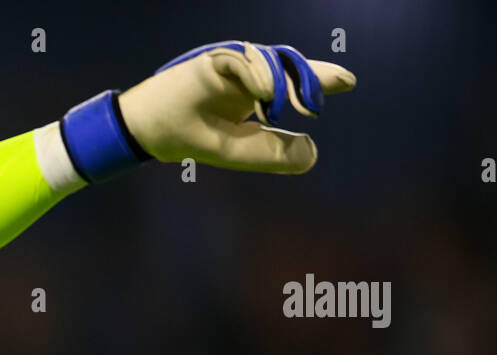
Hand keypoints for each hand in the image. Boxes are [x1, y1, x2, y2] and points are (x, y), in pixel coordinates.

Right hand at [117, 41, 355, 173]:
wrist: (147, 130)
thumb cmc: (187, 138)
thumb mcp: (234, 150)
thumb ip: (269, 151)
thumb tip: (313, 152)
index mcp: (251, 94)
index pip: (291, 81)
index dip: (319, 79)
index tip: (349, 82)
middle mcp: (245, 76)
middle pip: (286, 64)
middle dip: (309, 76)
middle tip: (339, 85)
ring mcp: (229, 66)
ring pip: (267, 60)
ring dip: (281, 82)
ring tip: (283, 108)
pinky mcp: (211, 60)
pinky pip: (242, 60)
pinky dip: (256, 76)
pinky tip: (262, 96)